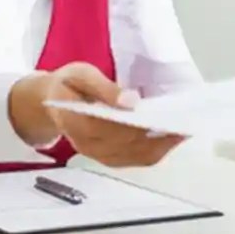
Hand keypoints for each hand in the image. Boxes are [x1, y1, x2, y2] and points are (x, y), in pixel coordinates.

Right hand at [9, 62, 185, 167]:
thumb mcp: (80, 74)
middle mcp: (86, 144)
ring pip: (134, 157)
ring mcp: (97, 154)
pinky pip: (135, 159)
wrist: (52, 101)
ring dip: (161, 145)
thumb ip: (104, 88)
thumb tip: (131, 101)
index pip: (107, 128)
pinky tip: (171, 137)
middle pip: (126, 145)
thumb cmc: (68, 84)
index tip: (160, 114)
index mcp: (74, 121)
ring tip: (182, 129)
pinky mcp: (108, 156)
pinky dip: (156, 150)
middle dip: (155, 134)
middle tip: (181, 120)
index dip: (134, 124)